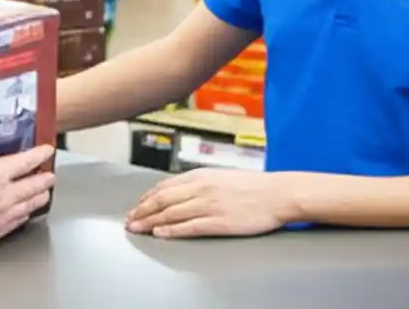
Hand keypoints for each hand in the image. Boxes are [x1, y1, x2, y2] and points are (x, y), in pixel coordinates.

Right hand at [0, 96, 55, 261]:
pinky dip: (24, 217)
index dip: (39, 154)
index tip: (48, 150)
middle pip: (33, 186)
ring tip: (44, 195)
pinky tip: (22, 217)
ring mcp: (0, 217)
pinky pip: (16, 224)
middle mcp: (4, 197)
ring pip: (29, 206)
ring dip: (38, 198)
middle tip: (52, 175)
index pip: (25, 162)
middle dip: (44, 179)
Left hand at [125, 168, 294, 238]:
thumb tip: (180, 189)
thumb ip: (200, 182)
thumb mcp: (221, 176)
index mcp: (201, 175)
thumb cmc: (254, 186)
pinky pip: (189, 227)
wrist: (278, 194)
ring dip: (151, 221)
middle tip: (130, 219)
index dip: (146, 197)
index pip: (164, 186)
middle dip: (142, 210)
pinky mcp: (219, 221)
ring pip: (171, 213)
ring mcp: (209, 205)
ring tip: (138, 228)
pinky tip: (160, 233)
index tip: (136, 205)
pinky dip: (171, 230)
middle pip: (162, 199)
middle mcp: (201, 188)